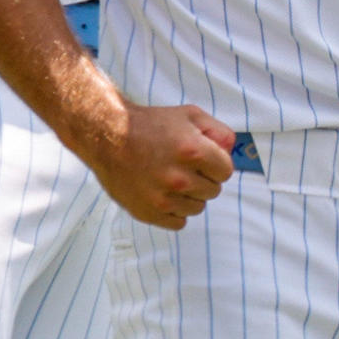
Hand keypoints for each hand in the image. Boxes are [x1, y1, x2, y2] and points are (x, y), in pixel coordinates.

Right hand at [87, 104, 237, 230]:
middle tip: (182, 167)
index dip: (216, 164)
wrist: (107, 136)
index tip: (202, 159)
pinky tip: (162, 194)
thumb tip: (231, 151)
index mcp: (193, 151)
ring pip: (197, 208)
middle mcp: (179, 178)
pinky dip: (174, 211)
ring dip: (189, 196)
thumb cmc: (149, 125)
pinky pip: (179, 222)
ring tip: (170, 179)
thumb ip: (218, 132)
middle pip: (213, 191)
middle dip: (203, 179)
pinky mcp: (148, 213)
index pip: (226, 171)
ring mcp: (163, 199)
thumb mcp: (189, 115)